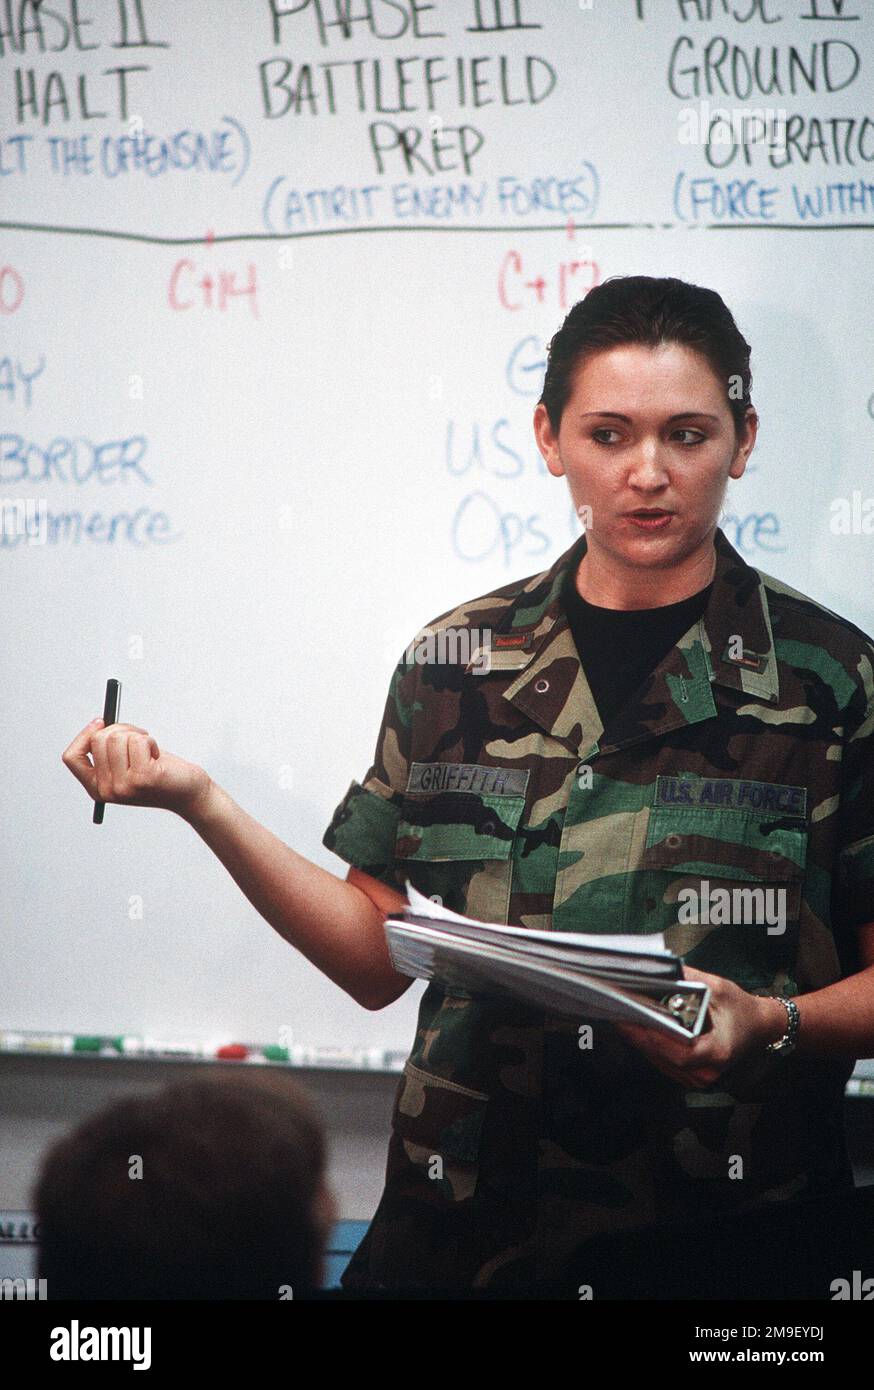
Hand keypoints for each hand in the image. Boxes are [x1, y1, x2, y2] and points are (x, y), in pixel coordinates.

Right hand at [62, 718, 212, 819]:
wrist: (188, 794)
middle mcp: (107, 790)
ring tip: (149, 751)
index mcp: (97, 788)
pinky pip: (137, 740)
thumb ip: (109, 750)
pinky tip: (157, 756)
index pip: (72, 758)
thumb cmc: (159, 774)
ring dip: (137, 735)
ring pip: (117, 737)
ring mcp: (124, 786)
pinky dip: (150, 741)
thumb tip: (100, 722)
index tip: (100, 721)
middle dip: (120, 730)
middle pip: (98, 740)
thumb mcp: (126, 765)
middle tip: (138, 738)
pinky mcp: (143, 777)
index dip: (84, 735)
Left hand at [613, 966, 784, 1088]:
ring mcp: (699, 1077)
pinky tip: (637, 1027)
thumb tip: (658, 972)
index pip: (679, 1051)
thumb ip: (687, 981)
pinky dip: (649, 1045)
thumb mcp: (716, 987)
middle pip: (663, 1055)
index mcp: (717, 1051)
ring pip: (659, 1060)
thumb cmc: (740, 1008)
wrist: (758, 1025)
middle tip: (616, 1010)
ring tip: (621, 1015)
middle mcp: (707, 1070)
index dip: (653, 1037)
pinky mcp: (691, 1076)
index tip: (631, 1020)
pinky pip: (663, 1061)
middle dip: (638, 1032)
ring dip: (639, 1039)